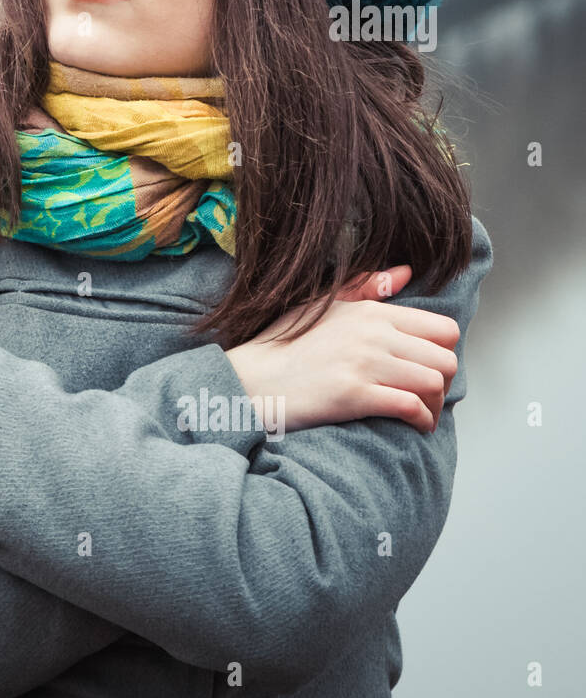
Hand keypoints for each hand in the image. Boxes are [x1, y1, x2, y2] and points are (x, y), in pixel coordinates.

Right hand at [224, 266, 461, 435]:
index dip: (443, 353)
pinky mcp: (354, 394)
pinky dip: (421, 420)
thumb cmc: (285, 344)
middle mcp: (373, 334)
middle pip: (446, 359)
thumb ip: (367, 286)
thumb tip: (406, 271)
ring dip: (435, 405)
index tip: (428, 367)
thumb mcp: (323, 305)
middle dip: (444, 383)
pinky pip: (411, 407)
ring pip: (434, 383)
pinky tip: (413, 425)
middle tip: (428, 396)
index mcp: (371, 312)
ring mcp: (363, 364)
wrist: (250, 379)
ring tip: (422, 413)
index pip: (443, 329)